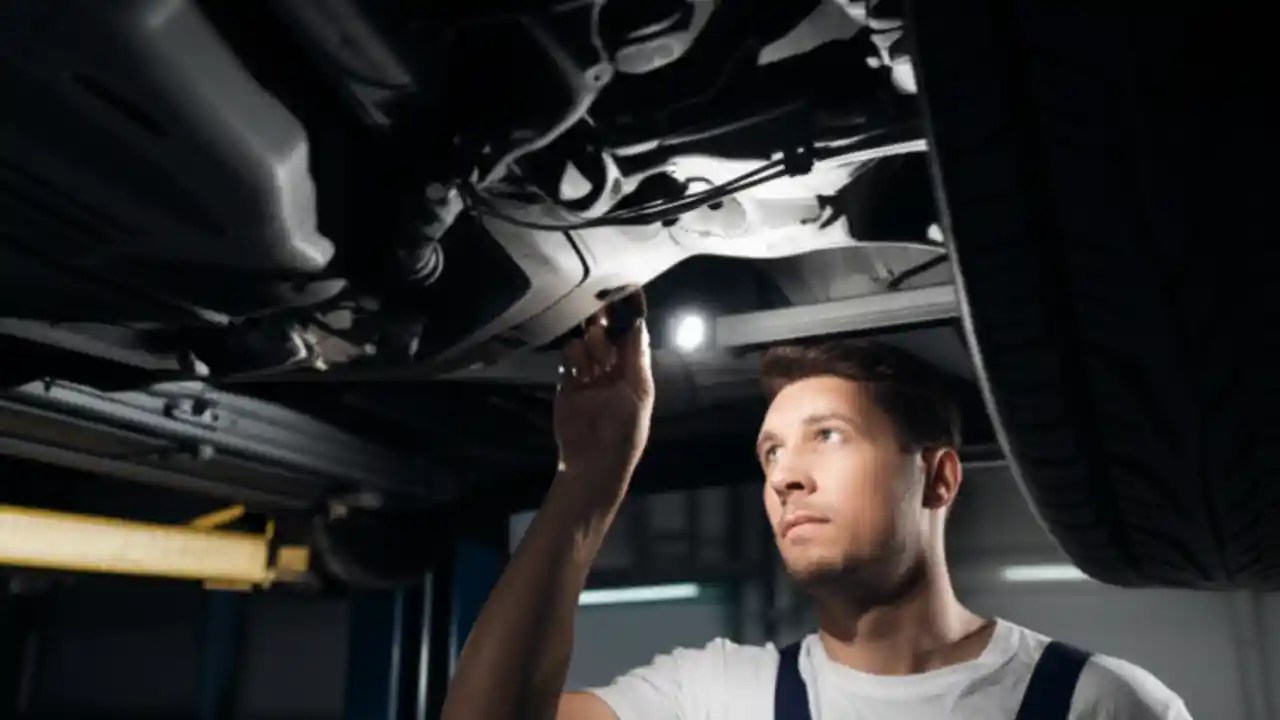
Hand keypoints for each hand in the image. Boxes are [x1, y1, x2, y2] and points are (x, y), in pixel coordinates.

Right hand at [553, 308, 653, 479]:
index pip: (631, 336)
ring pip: (586, 342)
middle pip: (606, 334)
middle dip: (604, 325)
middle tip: (600, 318)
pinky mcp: (566, 382)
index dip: (627, 317)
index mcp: (634, 371)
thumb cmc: (624, 432)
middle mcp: (612, 369)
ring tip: (595, 363)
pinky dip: (574, 356)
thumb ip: (636, 357)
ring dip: (591, 344)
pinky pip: (568, 357)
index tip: (623, 294)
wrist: (593, 464)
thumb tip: (638, 322)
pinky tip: (579, 370)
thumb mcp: (638, 394)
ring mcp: (588, 375)